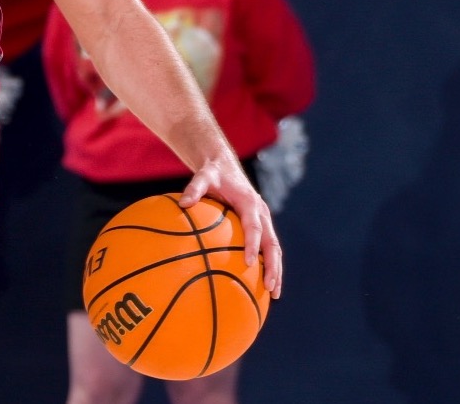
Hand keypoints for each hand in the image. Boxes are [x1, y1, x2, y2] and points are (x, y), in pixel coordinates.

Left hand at [180, 161, 282, 298]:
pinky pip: (267, 246)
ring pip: (274, 248)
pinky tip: (262, 283)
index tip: (249, 264)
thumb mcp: (202, 177)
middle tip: (270, 288)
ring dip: (276, 270)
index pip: (255, 228)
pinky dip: (269, 264)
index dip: (253, 246)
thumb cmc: (212, 173)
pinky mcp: (261, 224)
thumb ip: (194, 189)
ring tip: (273, 293)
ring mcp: (264, 219)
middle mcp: (261, 212)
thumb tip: (182, 203)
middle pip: (272, 243)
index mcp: (250, 203)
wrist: (224, 165)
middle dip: (273, 266)